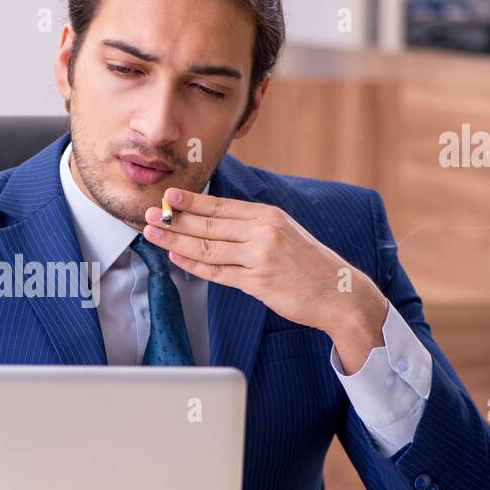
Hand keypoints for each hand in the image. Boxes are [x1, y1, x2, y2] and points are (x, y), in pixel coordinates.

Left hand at [142, 187, 388, 371]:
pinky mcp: (257, 283)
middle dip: (175, 219)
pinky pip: (218, 273)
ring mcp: (260, 258)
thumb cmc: (309, 264)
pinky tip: (176, 257)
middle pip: (209, 224)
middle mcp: (263, 232)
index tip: (169, 195)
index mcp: (269, 215)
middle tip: (150, 215)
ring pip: (208, 247)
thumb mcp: (285, 231)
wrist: (338, 293)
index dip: (192, 201)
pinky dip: (193, 265)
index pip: (221, 206)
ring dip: (176, 240)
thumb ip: (253, 225)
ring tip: (154, 233)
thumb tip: (214, 219)